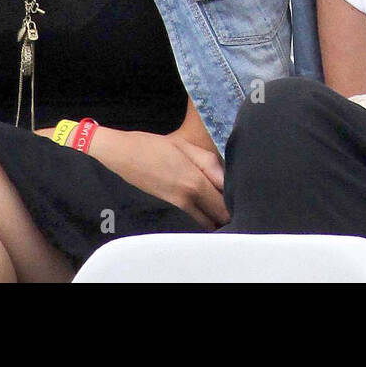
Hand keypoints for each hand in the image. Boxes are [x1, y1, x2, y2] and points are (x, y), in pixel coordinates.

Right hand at [86, 127, 228, 228]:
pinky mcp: (169, 204)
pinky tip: (205, 198)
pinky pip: (193, 214)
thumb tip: (226, 179)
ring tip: (220, 198)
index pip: (223, 206)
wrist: (123, 154)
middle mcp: (187, 199)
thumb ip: (209, 163)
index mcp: (194, 182)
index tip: (242, 194)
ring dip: (215, 214)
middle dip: (227, 212)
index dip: (236, 203)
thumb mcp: (185, 146)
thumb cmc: (154, 145)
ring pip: (204, 220)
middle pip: (216, 218)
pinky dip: (203, 211)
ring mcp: (176, 204)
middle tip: (234, 199)